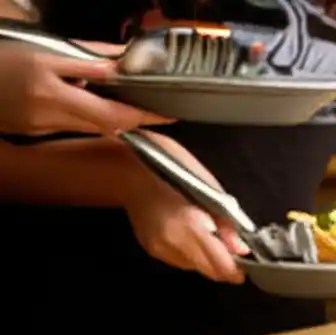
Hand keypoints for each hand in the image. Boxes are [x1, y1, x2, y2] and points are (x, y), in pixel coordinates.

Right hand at [0, 43, 170, 134]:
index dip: (142, 116)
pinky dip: (91, 120)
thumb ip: (86, 57)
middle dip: (136, 120)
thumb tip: (123, 60)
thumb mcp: (43, 51)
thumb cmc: (2, 58)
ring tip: (138, 109)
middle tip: (161, 112)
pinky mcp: (35, 132)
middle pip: (107, 126)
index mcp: (52, 93)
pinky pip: (73, 128)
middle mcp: (50, 116)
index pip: (111, 112)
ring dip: (116, 120)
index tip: (169, 115)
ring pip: (92, 129)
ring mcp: (42, 128)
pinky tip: (98, 108)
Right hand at [121, 133, 246, 282]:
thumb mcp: (210, 190)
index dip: (235, 270)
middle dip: (224, 267)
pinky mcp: (151, 249)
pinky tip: (192, 238)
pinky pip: (180, 260)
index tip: (246, 267)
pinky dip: (192, 254)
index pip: (219, 264)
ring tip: (212, 240)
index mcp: (190, 225)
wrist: (130, 170)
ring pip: (195, 267)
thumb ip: (227, 224)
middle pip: (208, 270)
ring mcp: (159, 248)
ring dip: (207, 260)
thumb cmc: (174, 169)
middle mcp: (173, 242)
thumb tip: (242, 249)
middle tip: (234, 254)